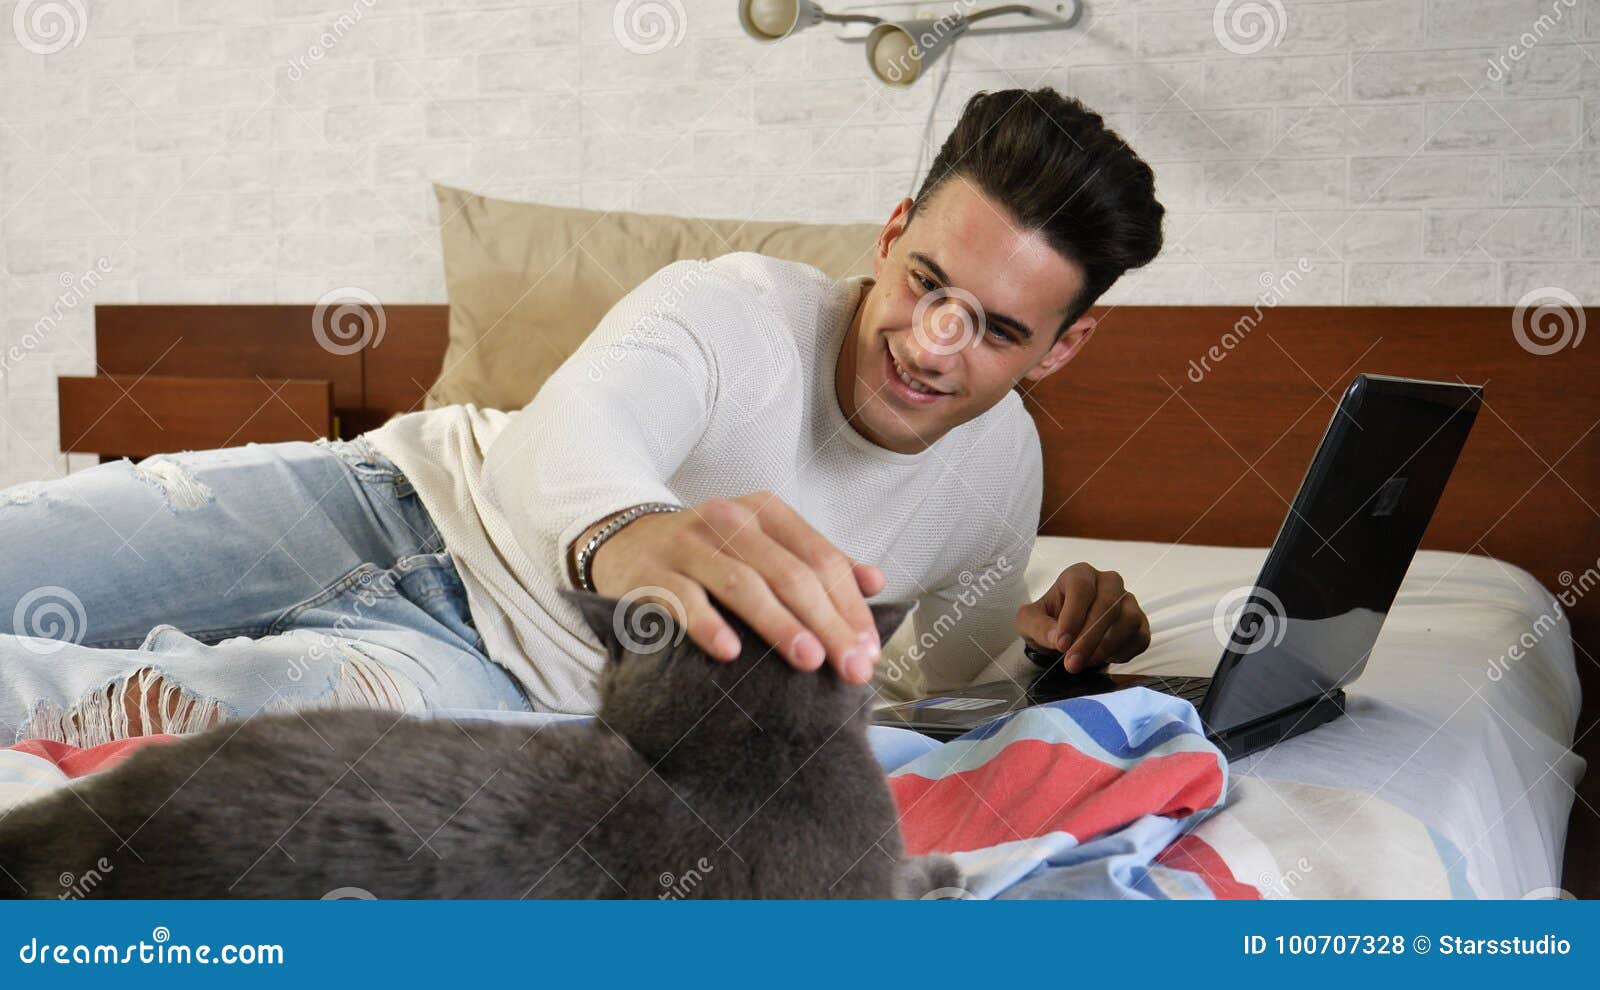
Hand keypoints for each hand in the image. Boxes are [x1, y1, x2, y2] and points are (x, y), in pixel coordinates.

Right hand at [583, 492, 887, 683]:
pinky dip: (708, 625)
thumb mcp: (763, 544)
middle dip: (827, 623)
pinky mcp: (653, 573)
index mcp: (765, 512)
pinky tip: (730, 652)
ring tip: (808, 660)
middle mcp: (729, 519)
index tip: (869, 650)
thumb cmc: (710, 552)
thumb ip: (816, 561)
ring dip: (780, 624)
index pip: (820, 558)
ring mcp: (689, 544)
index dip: (850, 605)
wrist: (625, 541)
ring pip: (743, 585)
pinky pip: (684, 600)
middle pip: (790, 574)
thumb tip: (875, 581)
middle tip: (851, 666)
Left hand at [1015, 562, 1150, 673]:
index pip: (1081, 588)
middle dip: (1089, 638)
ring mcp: (1128, 602)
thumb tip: (1058, 638)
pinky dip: (1122, 653)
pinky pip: (1139, 637)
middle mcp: (1108, 582)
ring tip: (1085, 663)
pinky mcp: (1141, 623)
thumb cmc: (1048, 622)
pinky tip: (1102, 660)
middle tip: (1072, 664)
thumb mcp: (1029, 622)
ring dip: (1106, 647)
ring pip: (1128, 620)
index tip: (1061, 644)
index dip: (1072, 617)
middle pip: (1107, 604)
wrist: (1067, 637)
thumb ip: (1038, 626)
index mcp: (1080, 575)